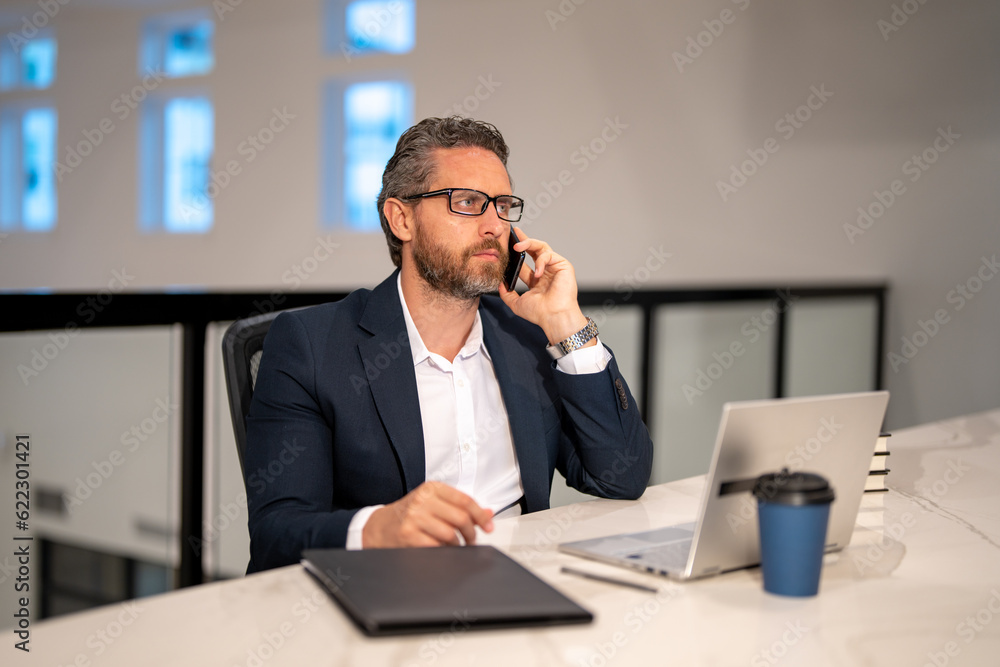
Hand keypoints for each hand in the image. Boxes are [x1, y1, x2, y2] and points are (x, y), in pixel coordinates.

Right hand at [362, 481, 494, 547]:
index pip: (465, 500)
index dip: (481, 515)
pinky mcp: (408, 536)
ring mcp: (415, 518)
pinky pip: (436, 547)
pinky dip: (445, 553)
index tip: (489, 526)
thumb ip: (459, 507)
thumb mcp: (433, 503)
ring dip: (458, 545)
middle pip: (461, 518)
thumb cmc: (409, 514)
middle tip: (471, 540)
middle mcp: (423, 500)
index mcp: (432, 488)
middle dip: (471, 533)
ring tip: (456, 546)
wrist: (378, 527)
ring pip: (450, 534)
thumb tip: (488, 513)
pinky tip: (443, 551)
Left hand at [499, 227, 591, 344]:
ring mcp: (554, 268)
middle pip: (534, 249)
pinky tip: (537, 272)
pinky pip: (549, 255)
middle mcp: (545, 272)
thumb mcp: (517, 304)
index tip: (508, 242)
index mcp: (536, 280)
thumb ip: (507, 294)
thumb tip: (500, 285)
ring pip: (542, 247)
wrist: (553, 317)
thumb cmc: (540, 313)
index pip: (524, 261)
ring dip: (529, 243)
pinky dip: (541, 261)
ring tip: (517, 246)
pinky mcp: (563, 266)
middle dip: (524, 240)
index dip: (516, 252)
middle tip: (514, 235)